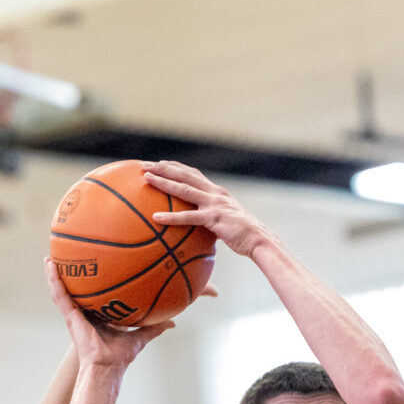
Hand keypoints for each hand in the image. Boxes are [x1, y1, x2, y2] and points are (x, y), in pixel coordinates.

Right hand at [46, 258, 175, 367]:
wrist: (108, 365)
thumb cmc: (121, 355)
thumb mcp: (141, 336)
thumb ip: (155, 327)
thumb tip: (172, 322)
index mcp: (98, 316)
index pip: (93, 296)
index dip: (91, 284)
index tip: (92, 268)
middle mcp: (85, 314)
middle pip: (75, 291)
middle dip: (70, 275)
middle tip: (67, 257)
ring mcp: (75, 315)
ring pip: (63, 291)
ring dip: (55, 274)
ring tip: (50, 258)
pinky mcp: (70, 316)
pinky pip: (60, 296)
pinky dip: (54, 280)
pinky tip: (50, 266)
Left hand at [141, 161, 273, 258]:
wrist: (259, 240)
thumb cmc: (243, 235)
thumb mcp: (226, 221)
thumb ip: (212, 218)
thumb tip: (198, 227)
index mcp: (217, 192)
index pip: (193, 174)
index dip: (176, 167)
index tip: (160, 163)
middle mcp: (215, 193)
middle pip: (185, 175)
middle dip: (163, 167)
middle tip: (144, 165)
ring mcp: (214, 204)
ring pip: (184, 189)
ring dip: (163, 182)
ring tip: (146, 178)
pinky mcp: (214, 218)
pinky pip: (188, 217)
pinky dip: (171, 217)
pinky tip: (155, 218)